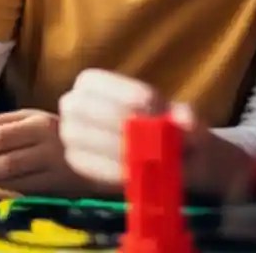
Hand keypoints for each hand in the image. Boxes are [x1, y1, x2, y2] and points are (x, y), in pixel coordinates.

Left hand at [0, 109, 98, 198]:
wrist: (99, 151)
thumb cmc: (54, 131)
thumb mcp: (31, 117)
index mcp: (40, 124)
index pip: (1, 135)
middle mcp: (48, 147)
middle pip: (6, 159)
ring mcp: (54, 170)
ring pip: (14, 178)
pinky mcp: (57, 189)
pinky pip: (24, 191)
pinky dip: (1, 190)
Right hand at [58, 69, 253, 198]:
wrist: (165, 158)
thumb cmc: (168, 128)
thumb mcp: (183, 118)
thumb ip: (186, 116)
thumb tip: (185, 121)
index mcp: (92, 83)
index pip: (98, 82)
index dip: (125, 94)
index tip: (156, 110)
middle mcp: (73, 103)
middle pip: (82, 107)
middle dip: (117, 122)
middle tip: (150, 138)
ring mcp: (69, 133)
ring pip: (80, 136)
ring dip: (114, 147)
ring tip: (145, 158)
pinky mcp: (75, 161)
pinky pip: (84, 164)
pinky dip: (109, 170)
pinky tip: (133, 174)